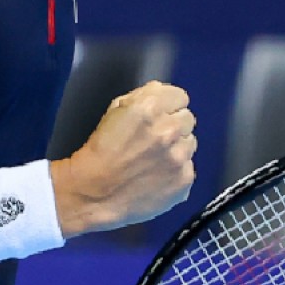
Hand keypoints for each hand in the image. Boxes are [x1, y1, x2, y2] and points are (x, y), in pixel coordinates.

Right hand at [52, 81, 195, 235]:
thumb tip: (160, 91)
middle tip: (155, 139)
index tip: (160, 115)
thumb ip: (142, 96)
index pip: (180, 96)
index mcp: (150, 108)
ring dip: (177, 148)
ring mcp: (179, 157)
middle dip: (173, 125)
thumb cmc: (101, 151)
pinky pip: (188, 167)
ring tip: (154, 159)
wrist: (95, 193)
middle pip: (188, 119)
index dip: (168, 105)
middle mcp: (169, 130)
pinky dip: (176, 170)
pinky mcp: (184, 180)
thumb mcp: (115, 111)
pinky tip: (156, 176)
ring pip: (190, 143)